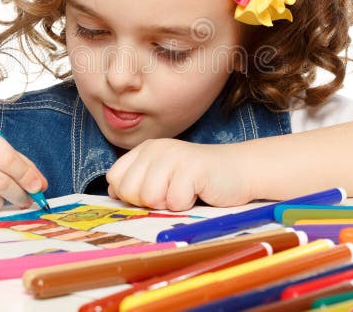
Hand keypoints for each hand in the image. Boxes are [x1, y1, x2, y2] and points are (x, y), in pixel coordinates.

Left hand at [105, 138, 252, 210]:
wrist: (239, 171)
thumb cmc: (199, 180)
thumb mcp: (163, 178)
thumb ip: (138, 183)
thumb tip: (113, 193)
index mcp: (146, 149)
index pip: (115, 177)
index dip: (129, 195)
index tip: (152, 192)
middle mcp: (156, 148)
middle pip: (129, 190)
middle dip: (149, 202)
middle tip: (171, 194)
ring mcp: (174, 156)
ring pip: (149, 198)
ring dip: (169, 204)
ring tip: (185, 191)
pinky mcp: (191, 168)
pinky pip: (174, 202)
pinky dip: (186, 205)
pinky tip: (198, 192)